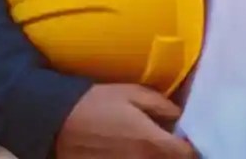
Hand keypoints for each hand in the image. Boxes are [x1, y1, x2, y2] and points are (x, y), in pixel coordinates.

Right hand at [54, 84, 194, 157]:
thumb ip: (161, 106)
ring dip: (154, 157)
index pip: (186, 154)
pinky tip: (129, 151)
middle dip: (172, 153)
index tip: (184, 137)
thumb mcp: (133, 93)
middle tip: (168, 140)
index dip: (189, 146)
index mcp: (152, 142)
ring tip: (145, 144)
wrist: (56, 122)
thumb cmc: (97, 103)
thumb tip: (179, 116)